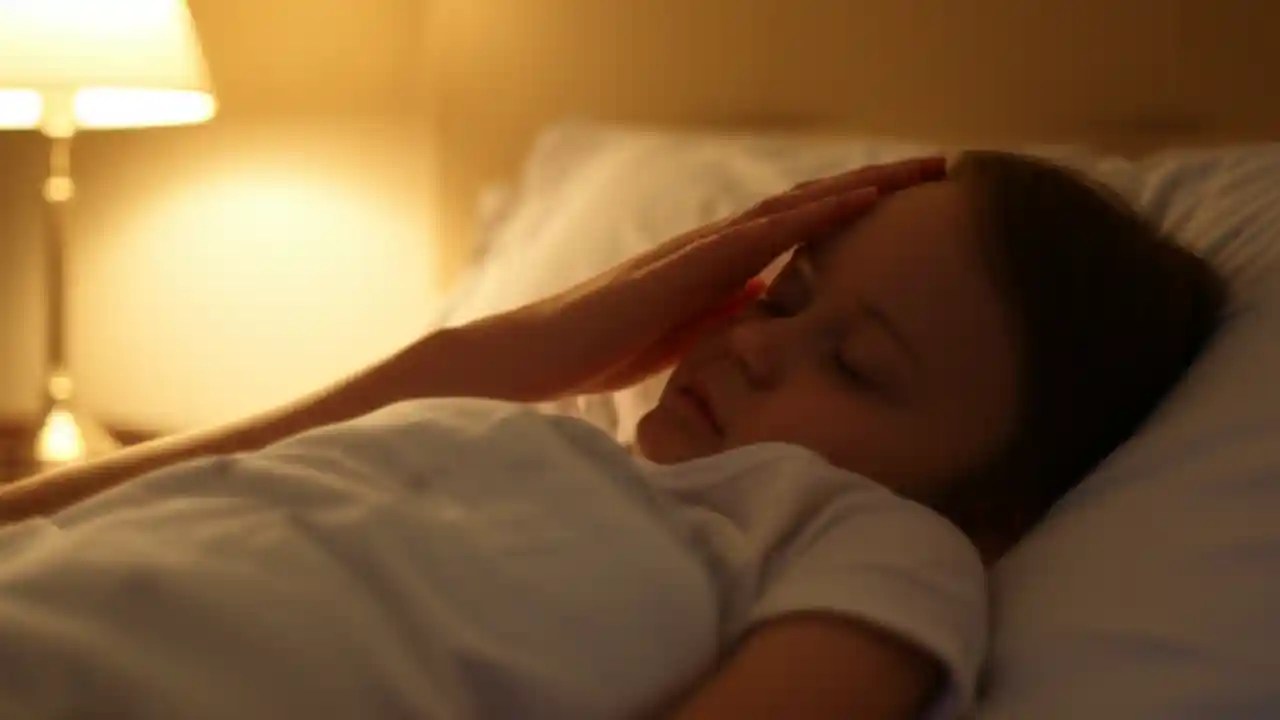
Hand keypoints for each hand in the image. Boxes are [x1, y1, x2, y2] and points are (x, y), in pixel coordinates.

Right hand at [455, 157, 946, 401]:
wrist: (533, 355)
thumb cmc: (601, 347)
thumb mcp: (685, 334)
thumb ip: (726, 313)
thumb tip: (774, 306)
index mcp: (719, 265)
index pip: (801, 229)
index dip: (858, 214)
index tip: (915, 211)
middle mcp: (715, 245)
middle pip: (809, 203)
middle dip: (876, 186)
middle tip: (940, 173)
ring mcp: (699, 250)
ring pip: (793, 205)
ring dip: (860, 186)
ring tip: (920, 172)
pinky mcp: (683, 266)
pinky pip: (758, 234)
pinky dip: (813, 214)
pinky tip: (857, 203)